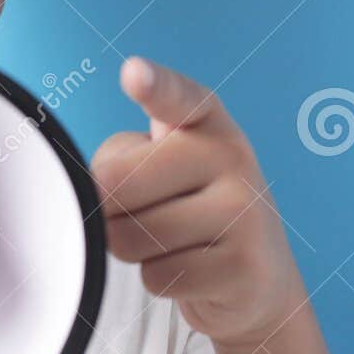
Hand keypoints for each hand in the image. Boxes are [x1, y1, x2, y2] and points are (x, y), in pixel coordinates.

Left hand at [89, 56, 305, 349]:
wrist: (257, 278)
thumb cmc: (188, 208)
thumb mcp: (157, 168)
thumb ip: (119, 164)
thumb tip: (96, 201)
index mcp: (206, 121)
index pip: (178, 98)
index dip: (154, 86)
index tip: (134, 73)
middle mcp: (232, 156)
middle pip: (116, 184)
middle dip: (109, 210)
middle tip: (145, 211)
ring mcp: (246, 212)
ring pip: (132, 237)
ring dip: (133, 249)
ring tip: (172, 241)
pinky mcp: (245, 266)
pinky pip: (157, 276)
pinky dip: (158, 279)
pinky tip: (192, 270)